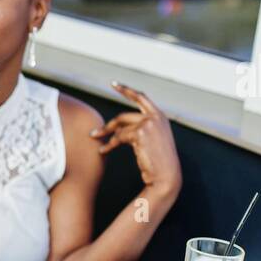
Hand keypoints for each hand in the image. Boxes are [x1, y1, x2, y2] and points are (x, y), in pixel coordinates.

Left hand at [92, 83, 181, 200]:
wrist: (166, 176)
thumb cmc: (158, 162)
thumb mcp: (153, 140)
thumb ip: (141, 128)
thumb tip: (119, 127)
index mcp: (160, 116)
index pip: (141, 98)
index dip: (126, 90)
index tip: (114, 84)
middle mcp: (156, 117)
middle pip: (124, 116)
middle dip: (109, 125)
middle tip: (94, 131)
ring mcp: (149, 123)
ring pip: (120, 127)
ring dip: (107, 136)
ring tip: (96, 142)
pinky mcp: (141, 132)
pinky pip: (119, 137)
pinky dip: (109, 144)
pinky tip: (103, 150)